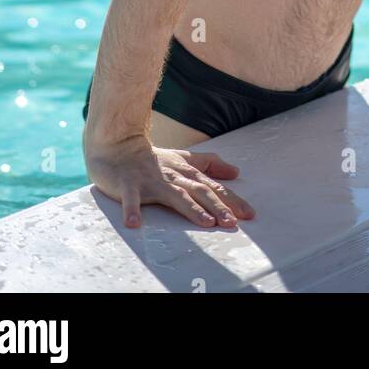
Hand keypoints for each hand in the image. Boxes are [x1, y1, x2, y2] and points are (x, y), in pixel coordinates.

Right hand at [85, 134, 255, 230]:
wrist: (119, 145)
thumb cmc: (153, 158)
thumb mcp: (184, 159)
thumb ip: (210, 165)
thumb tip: (236, 172)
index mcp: (186, 172)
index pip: (213, 187)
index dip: (231, 200)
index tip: (249, 214)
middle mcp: (172, 176)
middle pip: (199, 191)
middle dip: (217, 207)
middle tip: (232, 223)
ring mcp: (151, 180)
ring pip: (174, 195)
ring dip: (190, 209)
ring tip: (206, 222)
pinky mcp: (129, 185)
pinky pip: (131, 199)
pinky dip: (132, 210)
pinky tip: (134, 223)